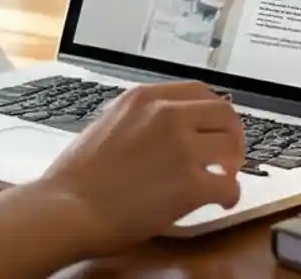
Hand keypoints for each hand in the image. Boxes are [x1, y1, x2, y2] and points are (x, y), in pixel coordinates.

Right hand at [40, 82, 244, 253]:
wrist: (68, 208)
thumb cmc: (76, 176)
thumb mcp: (107, 123)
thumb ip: (139, 120)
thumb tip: (161, 131)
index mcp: (145, 97)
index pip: (198, 92)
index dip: (213, 112)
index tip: (214, 127)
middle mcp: (167, 114)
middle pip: (224, 113)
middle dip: (231, 134)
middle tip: (227, 155)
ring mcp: (182, 148)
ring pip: (231, 147)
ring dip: (232, 164)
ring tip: (223, 179)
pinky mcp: (190, 184)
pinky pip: (229, 186)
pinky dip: (229, 195)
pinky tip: (220, 203)